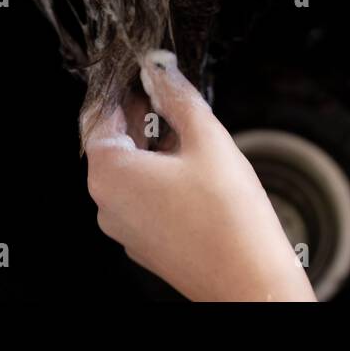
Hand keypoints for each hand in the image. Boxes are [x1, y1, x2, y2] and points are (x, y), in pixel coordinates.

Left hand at [82, 51, 315, 301]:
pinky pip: (142, 198)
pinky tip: (192, 169)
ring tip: (187, 133)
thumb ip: (178, 97)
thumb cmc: (229, 218)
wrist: (250, 279)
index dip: (121, 88)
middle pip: (113, 143)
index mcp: (109, 174)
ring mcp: (125, 227)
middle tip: (168, 95)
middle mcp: (107, 203)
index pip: (99, 116)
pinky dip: (160, 177)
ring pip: (129, 172)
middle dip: (139, 117)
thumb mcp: (207, 138)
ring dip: (152, 147)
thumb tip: (160, 71)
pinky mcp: (146, 243)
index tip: (141, 72)